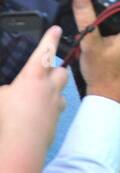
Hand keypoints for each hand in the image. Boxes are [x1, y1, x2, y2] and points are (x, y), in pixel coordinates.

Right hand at [0, 24, 66, 153]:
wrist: (23, 144)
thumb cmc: (7, 117)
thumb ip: (5, 89)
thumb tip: (8, 89)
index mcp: (33, 76)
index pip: (44, 52)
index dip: (50, 39)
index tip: (57, 29)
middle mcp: (49, 87)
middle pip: (61, 71)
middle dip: (56, 69)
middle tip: (45, 72)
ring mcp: (55, 102)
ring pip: (61, 89)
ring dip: (54, 88)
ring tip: (40, 93)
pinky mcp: (57, 117)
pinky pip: (58, 106)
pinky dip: (51, 105)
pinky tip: (40, 111)